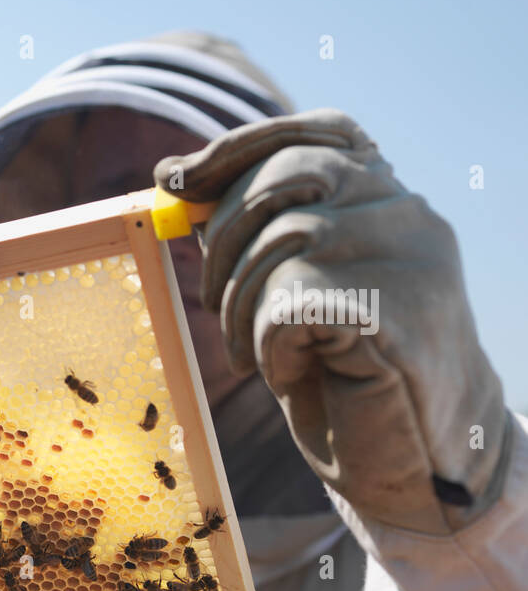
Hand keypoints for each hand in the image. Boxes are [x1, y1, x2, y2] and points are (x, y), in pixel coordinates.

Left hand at [154, 109, 507, 534]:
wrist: (417, 457)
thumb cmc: (348, 372)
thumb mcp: (301, 287)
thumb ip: (262, 232)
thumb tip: (179, 181)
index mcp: (390, 201)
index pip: (318, 132)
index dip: (239, 148)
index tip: (173, 177)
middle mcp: (407, 215)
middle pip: (284, 180)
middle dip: (223, 242)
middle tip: (213, 306)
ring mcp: (408, 260)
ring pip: (280, 243)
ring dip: (241, 311)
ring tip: (257, 356)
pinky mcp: (393, 311)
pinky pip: (286, 306)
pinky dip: (268, 347)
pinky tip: (296, 373)